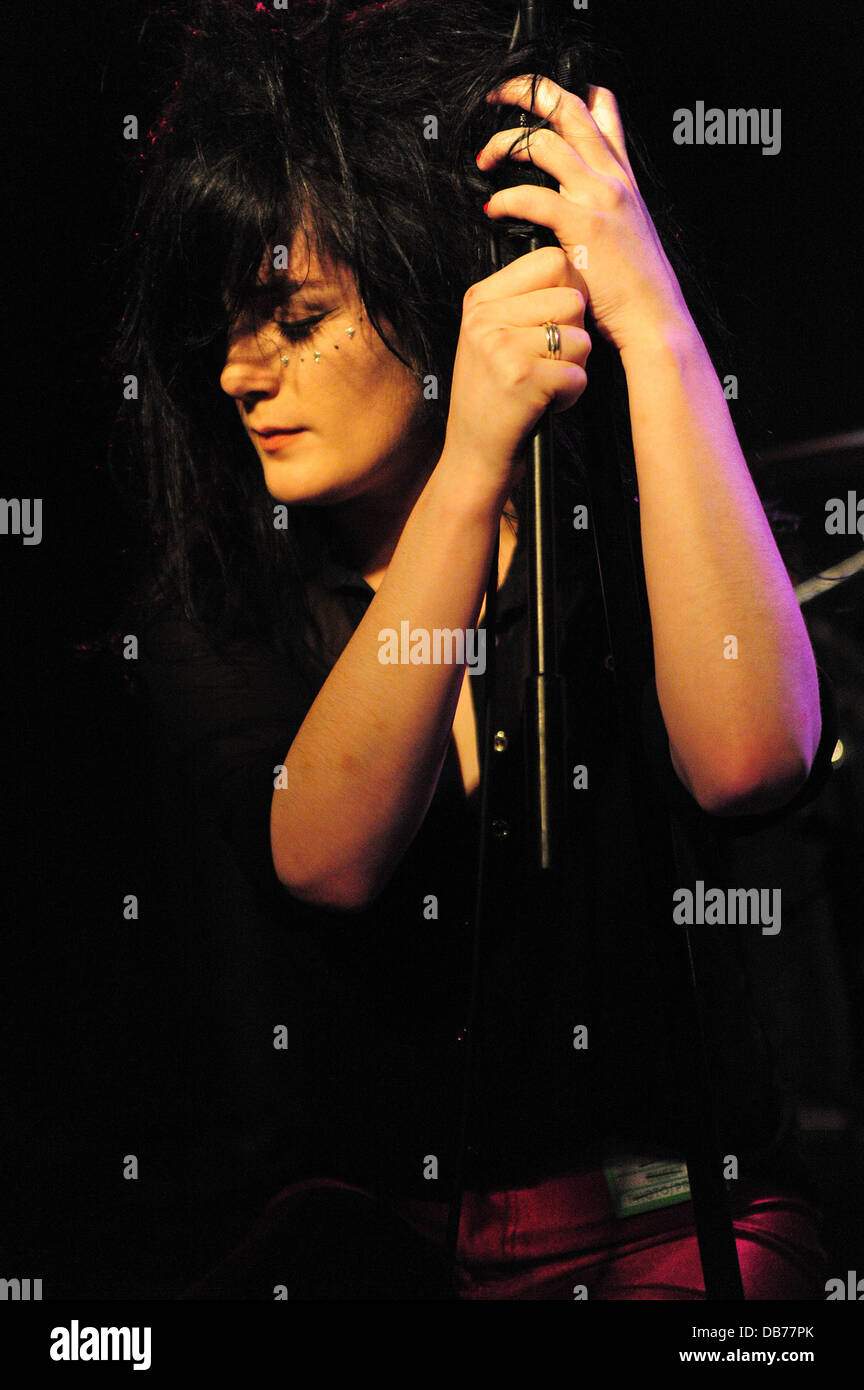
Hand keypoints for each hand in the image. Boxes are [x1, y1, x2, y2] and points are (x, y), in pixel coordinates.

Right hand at [442, 244, 590, 500]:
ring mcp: (501, 348)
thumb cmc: (493, 396)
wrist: (472, 456)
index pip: (551, 260)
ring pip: (581, 338)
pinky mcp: (521, 379)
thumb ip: (522, 301)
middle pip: (573, 298)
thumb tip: (573, 264)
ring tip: (543, 384)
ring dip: (574, 368)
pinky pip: (578, 375)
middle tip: (547, 362)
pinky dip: (570, 396)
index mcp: (480, 300)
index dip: (568, 290)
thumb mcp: (491, 338)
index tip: (552, 322)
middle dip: (574, 335)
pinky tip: (544, 404)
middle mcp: (485, 318)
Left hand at [478, 78, 692, 355]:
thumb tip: (572, 205)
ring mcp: (599, 198)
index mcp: (623, 177)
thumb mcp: (627, 234)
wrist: (655, 320)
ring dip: (504, 145)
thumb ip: (603, 210)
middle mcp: (612, 178)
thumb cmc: (636, 289)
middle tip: (495, 95)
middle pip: (568, 109)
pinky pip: (533, 198)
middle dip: (527, 92)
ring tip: (483, 160)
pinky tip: (492, 209)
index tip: (535, 95)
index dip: (568, 92)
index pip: (601, 110)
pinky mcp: (584, 226)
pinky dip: (505, 199)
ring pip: (543, 143)